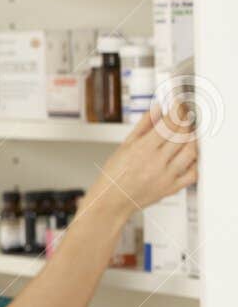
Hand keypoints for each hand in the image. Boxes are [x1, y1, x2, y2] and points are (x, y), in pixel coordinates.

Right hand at [86, 106, 197, 221]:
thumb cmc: (114, 176)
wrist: (112, 201)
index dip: (177, 110)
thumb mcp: (125, 146)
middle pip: (182, 135)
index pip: (168, 123)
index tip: (178, 105)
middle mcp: (156, 162)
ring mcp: (166, 176)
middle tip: (183, 116)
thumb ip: (143, 126)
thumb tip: (156, 109)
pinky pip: (193, 173)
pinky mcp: (172, 188)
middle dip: (185, 121)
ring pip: (191, 151)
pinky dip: (194, 161)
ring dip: (192, 139)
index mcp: (142, 150)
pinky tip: (188, 155)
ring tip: (186, 134)